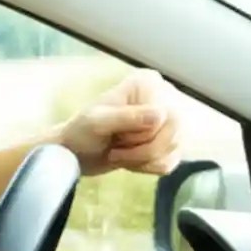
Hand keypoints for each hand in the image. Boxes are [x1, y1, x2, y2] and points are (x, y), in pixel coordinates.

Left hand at [57, 68, 183, 176]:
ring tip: (119, 153)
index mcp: (147, 83)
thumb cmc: (81, 132)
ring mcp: (168, 120)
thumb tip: (160, 115)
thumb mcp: (97, 123)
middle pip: (175, 132)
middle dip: (144, 151)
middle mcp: (163, 97)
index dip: (142, 135)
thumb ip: (126, 117)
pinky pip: (171, 162)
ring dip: (143, 160)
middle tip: (116, 150)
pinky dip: (148, 167)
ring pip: (174, 149)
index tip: (116, 136)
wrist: (75, 152)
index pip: (164, 115)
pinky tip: (129, 160)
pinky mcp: (168, 142)